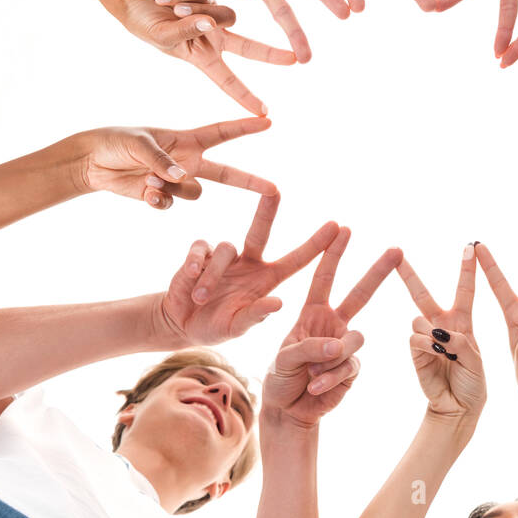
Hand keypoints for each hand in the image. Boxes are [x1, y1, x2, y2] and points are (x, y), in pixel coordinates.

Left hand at [76, 116, 276, 210]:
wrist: (92, 160)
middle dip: (250, 181)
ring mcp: (174, 180)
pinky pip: (170, 205)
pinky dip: (158, 200)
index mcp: (186, 140)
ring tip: (149, 178)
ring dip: (173, 188)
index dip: (245, 127)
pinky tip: (144, 192)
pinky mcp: (160, 196)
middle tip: (274, 189)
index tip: (269, 121)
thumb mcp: (139, 143)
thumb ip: (161, 160)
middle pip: (226, 173)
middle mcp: (186, 161)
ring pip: (193, 193)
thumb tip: (180, 178)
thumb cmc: (116, 141)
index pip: (223, 133)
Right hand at [123, 0, 293, 115]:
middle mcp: (213, 36)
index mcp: (202, 56)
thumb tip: (211, 24)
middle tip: (295, 59)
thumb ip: (186, 31)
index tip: (264, 112)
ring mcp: (212, 12)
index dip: (245, 95)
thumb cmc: (144, 23)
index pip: (228, 80)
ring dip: (198, 14)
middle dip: (270, 54)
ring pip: (226, 15)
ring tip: (170, 9)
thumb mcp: (162, 35)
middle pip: (248, 47)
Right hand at [155, 196, 339, 346]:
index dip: (315, 244)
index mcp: (265, 280)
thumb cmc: (216, 327)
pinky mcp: (199, 254)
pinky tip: (191, 276)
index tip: (336, 226)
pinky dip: (196, 262)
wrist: (182, 325)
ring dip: (213, 275)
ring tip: (201, 298)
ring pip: (225, 248)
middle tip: (275, 190)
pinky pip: (201, 248)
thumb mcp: (237, 327)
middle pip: (260, 231)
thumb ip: (256, 316)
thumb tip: (279, 302)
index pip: (295, 260)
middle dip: (268, 210)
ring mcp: (224, 257)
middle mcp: (248, 263)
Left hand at [264, 228, 402, 427]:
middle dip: (377, 271)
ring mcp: (345, 346)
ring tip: (311, 374)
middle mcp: (332, 325)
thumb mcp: (285, 358)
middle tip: (396, 249)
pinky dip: (331, 378)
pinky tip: (315, 387)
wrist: (287, 409)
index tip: (342, 228)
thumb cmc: (280, 377)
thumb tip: (341, 346)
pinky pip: (349, 367)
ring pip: (354, 339)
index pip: (324, 278)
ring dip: (331, 357)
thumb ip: (311, 348)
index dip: (332, 254)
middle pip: (360, 294)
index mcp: (312, 313)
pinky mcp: (352, 368)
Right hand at [397, 243, 485, 423]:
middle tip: (396, 255)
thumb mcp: (477, 360)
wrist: (459, 407)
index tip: (470, 246)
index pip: (465, 290)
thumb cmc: (473, 384)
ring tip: (448, 351)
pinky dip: (428, 344)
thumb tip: (436, 332)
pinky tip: (439, 354)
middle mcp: (441, 325)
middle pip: (422, 294)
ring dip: (434, 332)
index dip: (467, 268)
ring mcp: (426, 338)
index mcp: (463, 322)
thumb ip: (460, 342)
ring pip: (419, 318)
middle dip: (409, 275)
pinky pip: (416, 336)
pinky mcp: (414, 351)